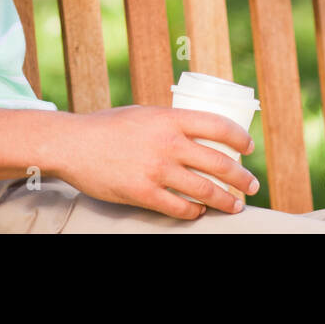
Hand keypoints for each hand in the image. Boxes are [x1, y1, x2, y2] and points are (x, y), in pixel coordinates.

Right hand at [55, 105, 259, 218]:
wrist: (73, 144)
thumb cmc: (108, 126)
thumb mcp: (144, 112)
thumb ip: (169, 122)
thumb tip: (195, 131)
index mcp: (170, 118)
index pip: (218, 125)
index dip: (240, 137)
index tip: (249, 147)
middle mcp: (168, 143)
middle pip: (219, 163)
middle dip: (242, 178)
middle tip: (252, 185)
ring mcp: (156, 169)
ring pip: (204, 190)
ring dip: (226, 200)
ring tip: (235, 205)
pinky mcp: (143, 193)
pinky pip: (179, 208)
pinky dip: (194, 212)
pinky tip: (200, 212)